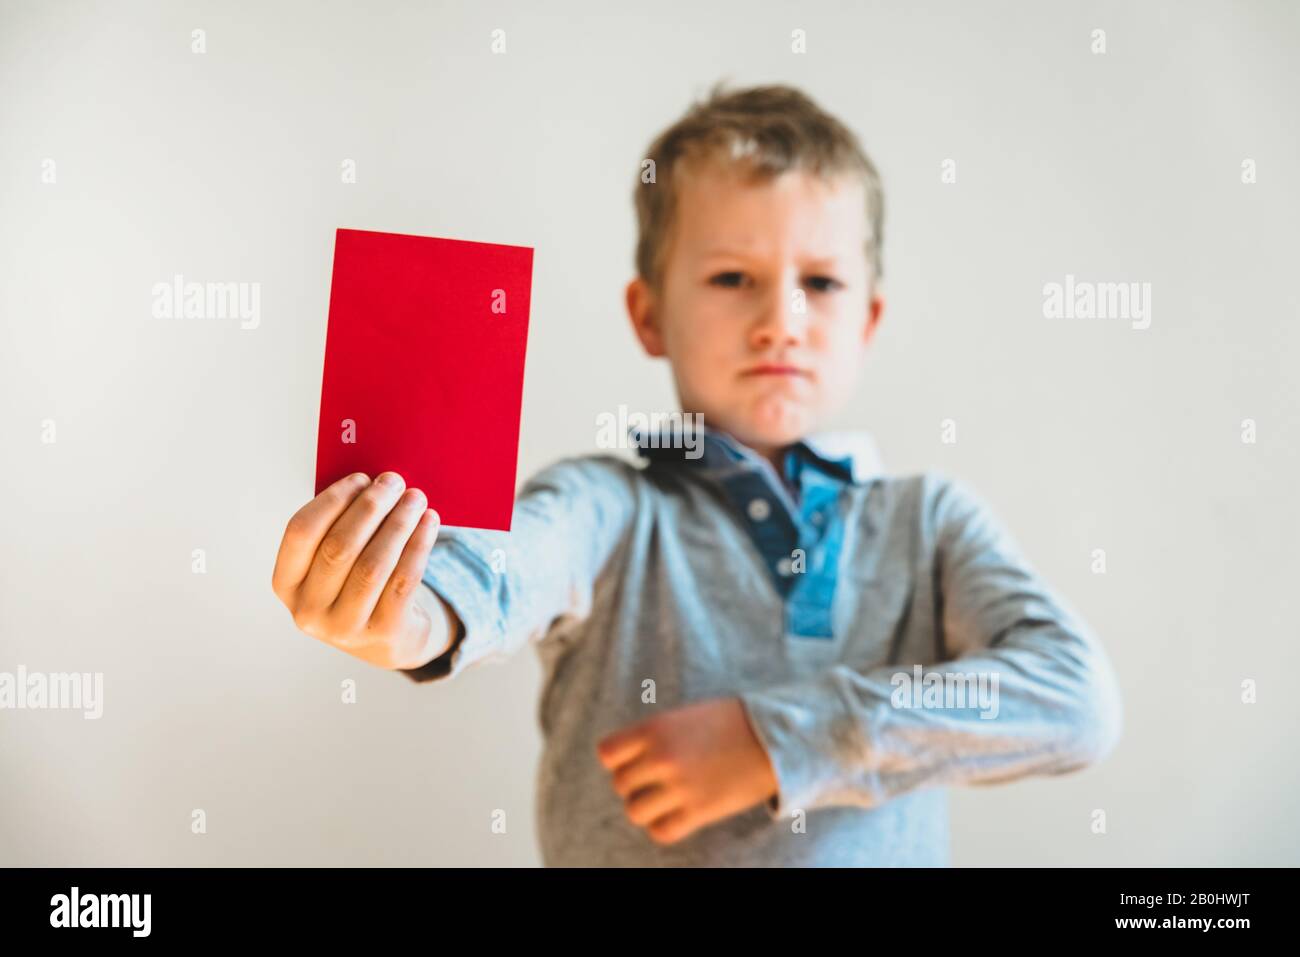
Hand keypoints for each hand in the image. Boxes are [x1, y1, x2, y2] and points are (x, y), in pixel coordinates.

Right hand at [271, 471, 456, 669]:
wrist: (385, 640)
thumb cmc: (355, 586)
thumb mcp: (332, 565)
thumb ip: (339, 527)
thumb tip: (372, 483)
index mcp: (287, 584)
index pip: (301, 532)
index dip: (332, 500)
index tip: (360, 478)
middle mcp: (309, 610)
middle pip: (339, 547)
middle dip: (370, 507)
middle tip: (393, 481)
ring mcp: (344, 627)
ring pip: (374, 564)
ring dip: (398, 523)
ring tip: (415, 498)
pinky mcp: (384, 632)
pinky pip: (404, 580)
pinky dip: (419, 545)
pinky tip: (429, 522)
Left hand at [596, 697, 778, 845]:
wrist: (776, 738)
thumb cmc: (732, 722)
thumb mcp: (686, 716)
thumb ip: (657, 736)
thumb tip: (632, 761)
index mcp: (656, 728)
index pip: (607, 753)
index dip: (619, 760)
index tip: (636, 761)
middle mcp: (662, 757)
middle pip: (621, 785)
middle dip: (636, 785)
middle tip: (658, 781)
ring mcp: (680, 786)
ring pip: (634, 812)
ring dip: (646, 808)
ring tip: (666, 800)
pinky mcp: (699, 811)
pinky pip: (660, 831)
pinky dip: (664, 826)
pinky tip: (680, 814)